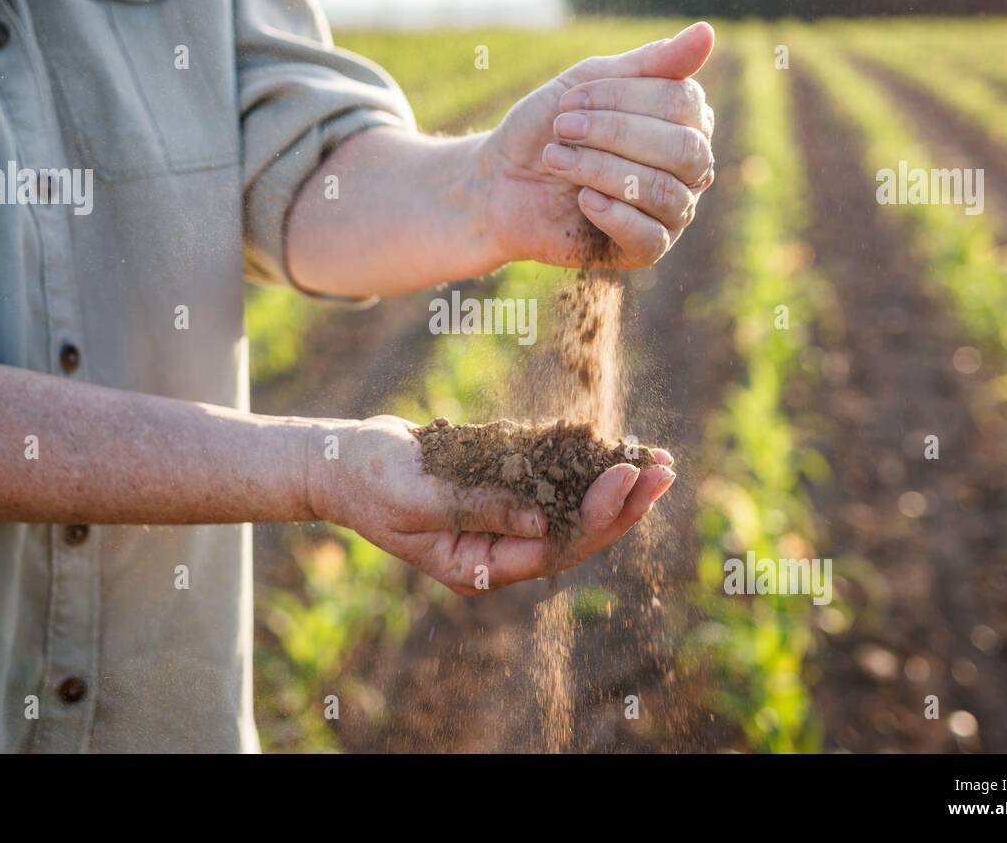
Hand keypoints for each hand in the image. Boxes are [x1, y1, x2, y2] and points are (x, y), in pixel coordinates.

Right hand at [308, 415, 675, 594]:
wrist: (340, 460)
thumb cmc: (369, 480)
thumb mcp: (420, 496)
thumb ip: (480, 508)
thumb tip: (547, 520)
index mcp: (479, 566)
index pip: (555, 545)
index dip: (599, 512)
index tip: (629, 474)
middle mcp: (498, 548)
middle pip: (575, 529)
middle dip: (622, 500)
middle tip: (666, 468)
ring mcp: (499, 518)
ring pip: (569, 503)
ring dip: (610, 479)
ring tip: (655, 456)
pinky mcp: (498, 487)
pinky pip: (548, 477)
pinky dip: (579, 459)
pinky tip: (611, 441)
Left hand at [477, 22, 715, 269]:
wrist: (498, 183)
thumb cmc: (545, 130)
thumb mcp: (588, 84)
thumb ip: (647, 64)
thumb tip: (707, 33)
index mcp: (683, 121)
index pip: (683, 101)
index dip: (623, 97)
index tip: (568, 99)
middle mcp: (689, 168)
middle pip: (684, 148)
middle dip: (615, 134)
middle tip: (563, 128)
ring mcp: (672, 211)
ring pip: (663, 191)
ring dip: (601, 169)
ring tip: (555, 160)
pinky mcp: (646, 249)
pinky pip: (652, 236)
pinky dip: (613, 213)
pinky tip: (581, 199)